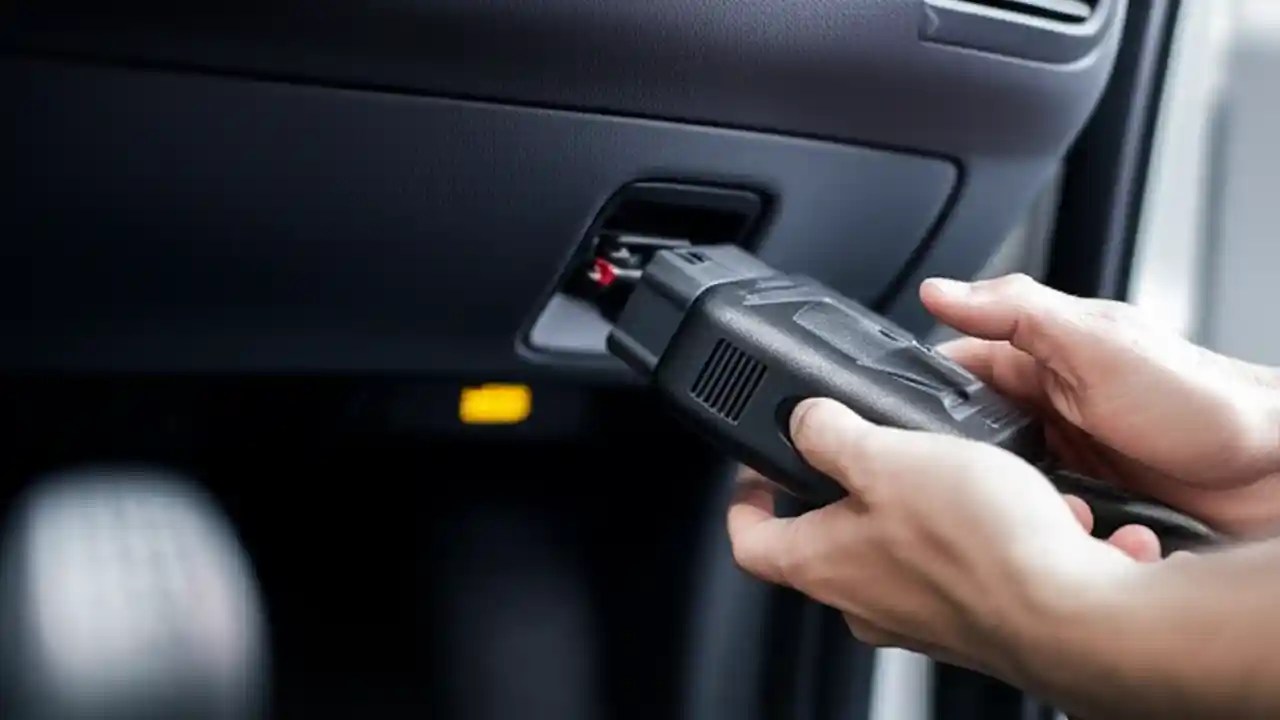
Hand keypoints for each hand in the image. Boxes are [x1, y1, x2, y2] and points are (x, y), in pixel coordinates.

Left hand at [728, 398, 1143, 679]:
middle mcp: (862, 602)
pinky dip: (988, 531)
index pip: (749, 542)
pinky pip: (966, 565)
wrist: (1075, 617)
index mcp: (820, 564)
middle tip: (865, 450)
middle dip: (848, 491)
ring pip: (902, 550)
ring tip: (967, 469)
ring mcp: (918, 617)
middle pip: (828, 542)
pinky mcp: (971, 621)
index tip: (756, 470)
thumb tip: (803, 420)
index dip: (744, 500)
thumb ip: (832, 434)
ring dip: (932, 503)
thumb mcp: (888, 454)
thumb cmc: (980, 546)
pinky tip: (1025, 506)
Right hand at [922, 274, 1279, 537]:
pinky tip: (1075, 541)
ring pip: (1001, 497)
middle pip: (966, 447)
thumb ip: (1017, 312)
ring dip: (1015, 516)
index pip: (947, 377)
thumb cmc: (1202, 399)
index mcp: (1033, 365)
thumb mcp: (1099, 343)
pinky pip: (1043, 531)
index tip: (910, 435)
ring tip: (1045, 519)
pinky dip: (1054, 541)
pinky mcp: (1085, 511)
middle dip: (968, 475)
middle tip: (984, 491)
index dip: (919, 404)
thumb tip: (938, 291)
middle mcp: (1041, 415)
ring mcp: (1062, 466)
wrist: (1275, 471)